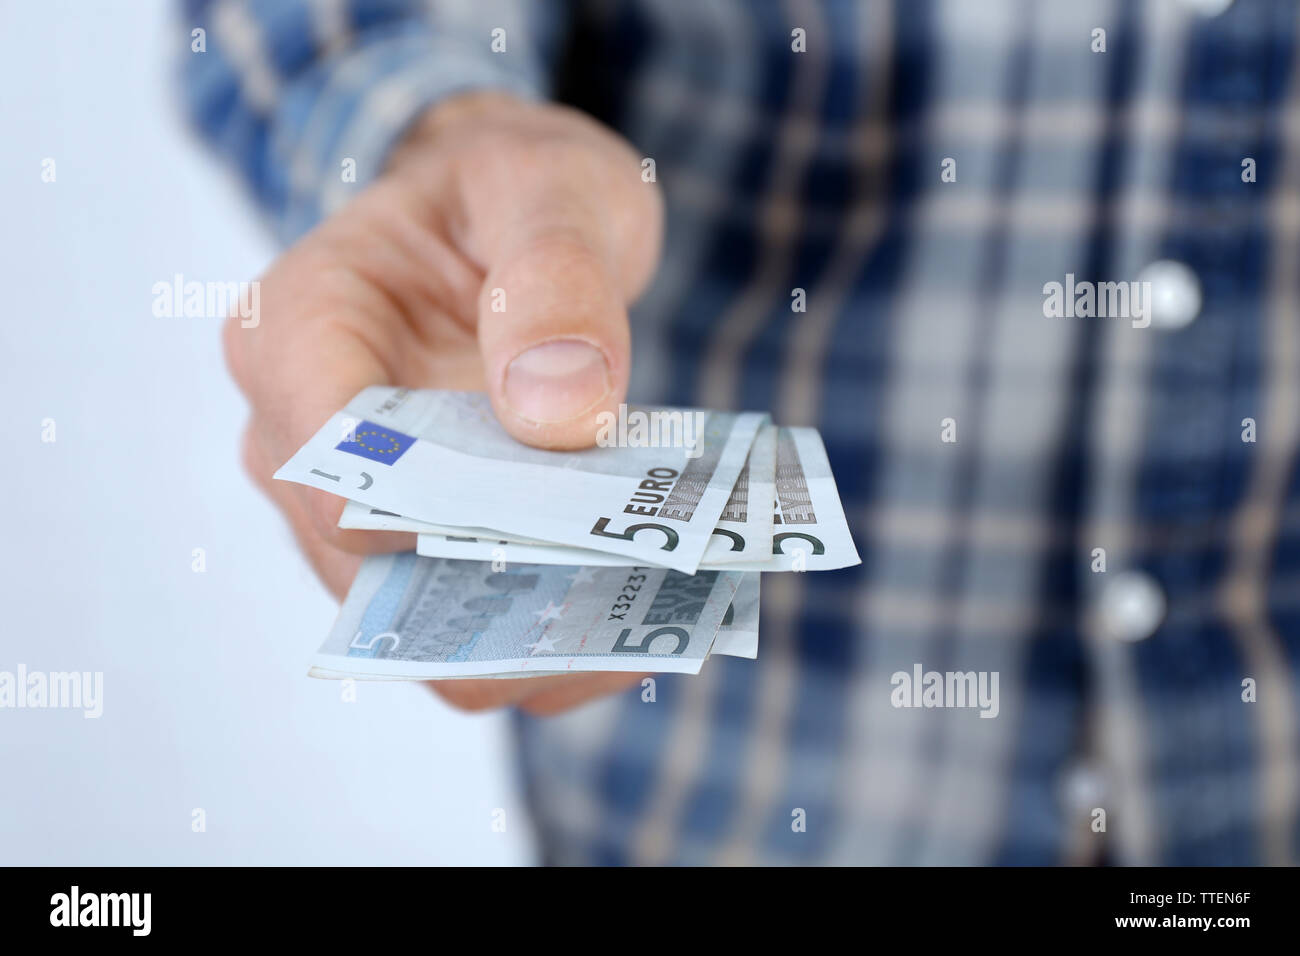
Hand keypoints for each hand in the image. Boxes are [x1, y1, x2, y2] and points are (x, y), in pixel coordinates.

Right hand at [226, 92, 662, 714]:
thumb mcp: (548, 188)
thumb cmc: (508, 187)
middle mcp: (291, 434)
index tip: (569, 535)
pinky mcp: (400, 537)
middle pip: (375, 568)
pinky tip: (627, 609)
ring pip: (416, 618)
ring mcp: (339, 499)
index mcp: (296, 329)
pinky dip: (535, 630)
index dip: (439, 524)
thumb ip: (556, 279)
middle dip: (500, 594)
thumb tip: (558, 413)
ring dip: (526, 630)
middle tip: (636, 602)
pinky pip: (454, 618)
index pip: (334, 469)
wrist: (500, 213)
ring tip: (649, 613)